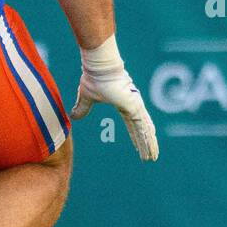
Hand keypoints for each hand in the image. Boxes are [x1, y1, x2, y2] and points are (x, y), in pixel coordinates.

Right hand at [71, 37, 158, 160]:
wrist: (99, 69)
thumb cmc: (94, 78)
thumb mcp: (85, 98)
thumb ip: (82, 108)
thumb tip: (73, 117)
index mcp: (124, 104)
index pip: (132, 125)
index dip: (136, 137)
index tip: (139, 147)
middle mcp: (133, 106)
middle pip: (141, 130)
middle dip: (145, 144)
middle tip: (150, 157)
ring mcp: (136, 106)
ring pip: (145, 130)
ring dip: (149, 145)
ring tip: (153, 158)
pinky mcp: (135, 107)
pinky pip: (143, 126)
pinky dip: (148, 138)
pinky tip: (152, 148)